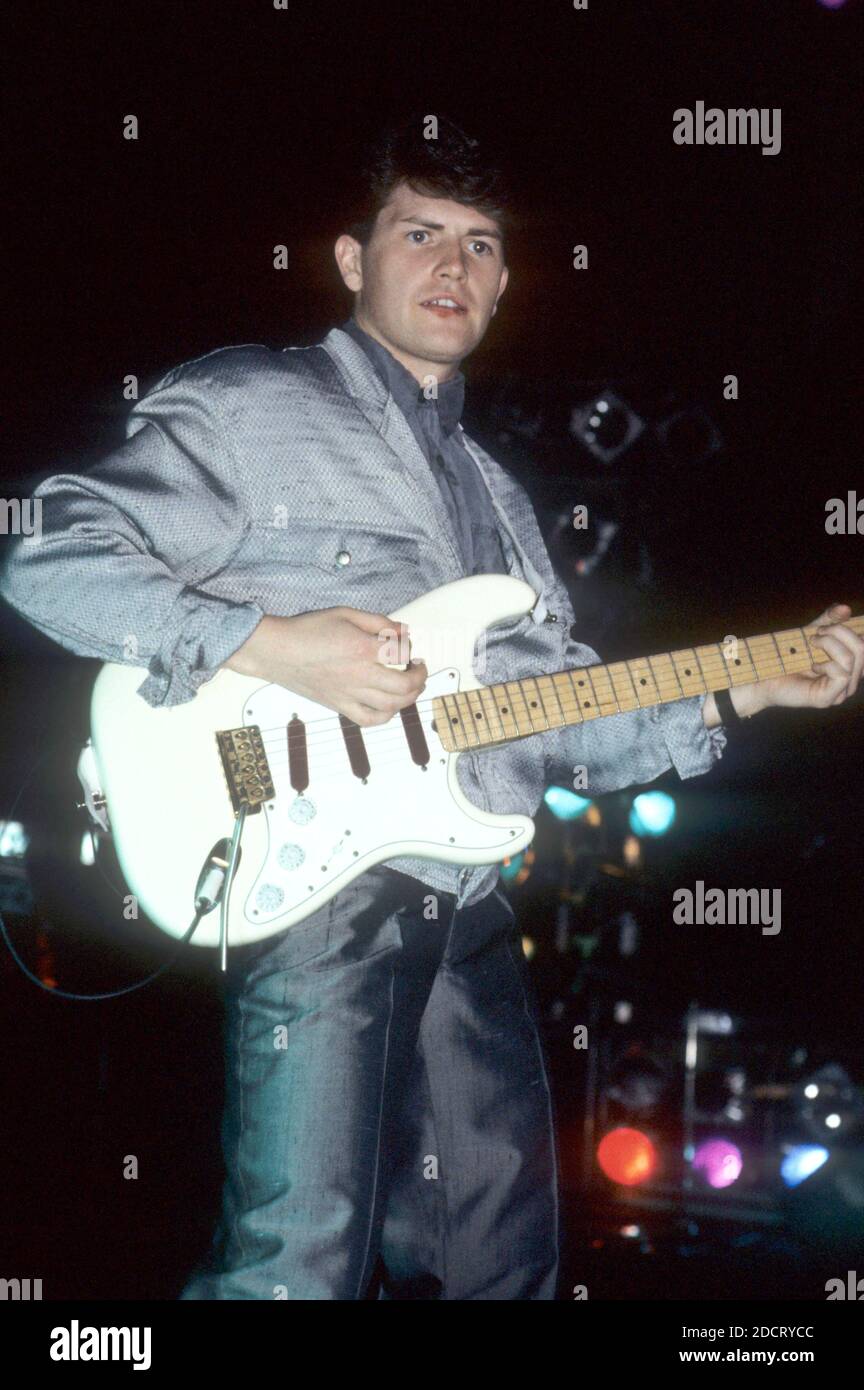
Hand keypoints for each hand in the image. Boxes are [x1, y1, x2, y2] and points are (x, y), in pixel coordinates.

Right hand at [224, 606, 427, 726]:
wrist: (276, 651)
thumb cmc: (306, 631)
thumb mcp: (345, 613)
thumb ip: (377, 621)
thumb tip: (401, 630)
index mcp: (363, 648)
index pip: (402, 652)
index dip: (410, 646)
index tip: (406, 643)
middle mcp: (360, 674)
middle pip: (405, 685)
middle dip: (419, 677)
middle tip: (419, 668)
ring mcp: (349, 693)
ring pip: (392, 705)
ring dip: (409, 697)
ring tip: (410, 687)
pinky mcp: (339, 705)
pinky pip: (369, 719)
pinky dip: (385, 715)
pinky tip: (389, 705)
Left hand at [748, 603, 863, 714]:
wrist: (765, 676)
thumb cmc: (789, 656)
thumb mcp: (812, 632)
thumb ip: (830, 620)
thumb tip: (846, 608)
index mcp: (852, 664)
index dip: (852, 629)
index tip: (829, 625)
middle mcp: (852, 679)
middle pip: (862, 647)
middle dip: (839, 631)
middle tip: (816, 633)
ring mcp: (842, 691)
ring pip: (852, 657)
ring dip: (829, 643)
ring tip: (811, 644)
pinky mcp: (829, 699)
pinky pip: (842, 674)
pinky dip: (826, 663)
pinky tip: (812, 665)